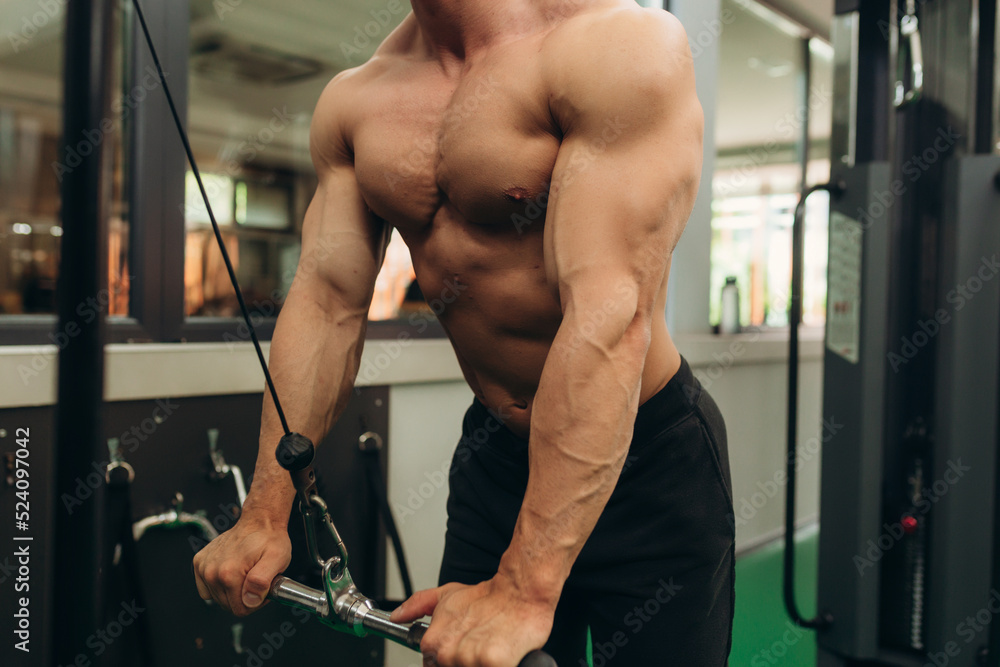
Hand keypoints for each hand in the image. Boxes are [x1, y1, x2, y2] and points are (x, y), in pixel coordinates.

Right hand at [193, 512, 290, 616]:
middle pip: (228, 605)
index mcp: (229, 574)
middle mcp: (212, 571)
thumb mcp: (277, 559)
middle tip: (255, 579)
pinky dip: (218, 584)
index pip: (240, 610)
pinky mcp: (199, 562)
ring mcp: (203, 566)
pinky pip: (206, 588)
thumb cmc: (269, 538)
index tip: (262, 589)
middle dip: (244, 597)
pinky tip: (230, 572)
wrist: (259, 521)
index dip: (255, 602)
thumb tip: (250, 600)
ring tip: (245, 572)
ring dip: (232, 590)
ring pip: (218, 598)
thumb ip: (263, 582)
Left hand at [390, 574, 555, 666]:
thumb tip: (399, 615)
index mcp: (433, 642)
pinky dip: (501, 665)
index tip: (464, 651)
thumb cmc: (487, 598)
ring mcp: (470, 660)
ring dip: (483, 663)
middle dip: (468, 663)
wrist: (519, 593)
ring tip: (492, 647)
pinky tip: (503, 654)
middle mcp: (448, 654)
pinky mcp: (493, 664)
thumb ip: (418, 605)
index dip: (452, 661)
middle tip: (480, 646)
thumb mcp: (447, 595)